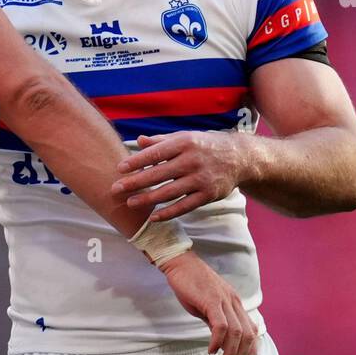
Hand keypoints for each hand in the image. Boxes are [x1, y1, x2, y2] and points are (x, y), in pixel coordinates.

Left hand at [113, 131, 249, 220]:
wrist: (239, 157)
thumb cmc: (204, 146)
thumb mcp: (185, 137)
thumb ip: (161, 142)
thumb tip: (138, 141)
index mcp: (184, 142)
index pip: (156, 153)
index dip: (137, 161)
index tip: (120, 168)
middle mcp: (193, 160)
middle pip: (159, 173)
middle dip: (136, 182)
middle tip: (116, 188)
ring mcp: (201, 178)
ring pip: (170, 192)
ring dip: (148, 199)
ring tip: (130, 203)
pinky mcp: (208, 195)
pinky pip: (185, 206)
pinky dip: (169, 213)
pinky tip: (153, 216)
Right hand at [156, 251, 257, 354]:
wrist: (180, 263)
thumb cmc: (191, 284)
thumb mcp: (207, 306)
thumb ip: (215, 322)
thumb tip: (220, 342)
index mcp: (235, 303)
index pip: (252, 330)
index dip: (252, 350)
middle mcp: (234, 302)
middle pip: (248, 334)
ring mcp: (224, 301)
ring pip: (236, 332)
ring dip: (231, 353)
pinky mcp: (211, 300)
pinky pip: (220, 325)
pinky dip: (218, 341)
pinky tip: (211, 350)